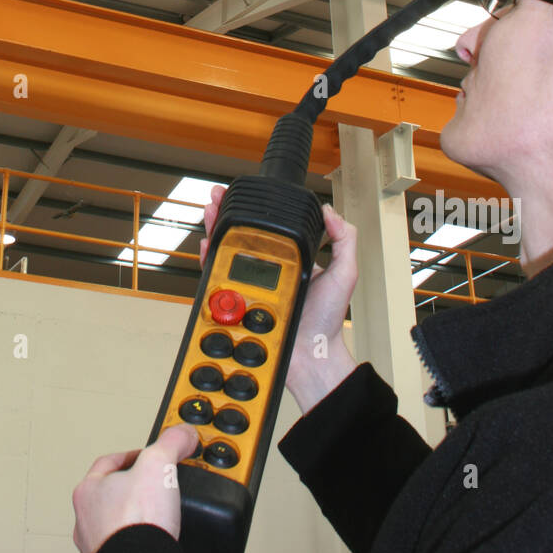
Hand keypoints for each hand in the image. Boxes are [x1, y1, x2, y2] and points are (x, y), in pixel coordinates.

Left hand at [72, 423, 199, 552]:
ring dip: (133, 519)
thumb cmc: (134, 521)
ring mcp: (97, 545)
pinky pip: (124, 549)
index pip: (110, 461)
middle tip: (154, 487)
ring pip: (114, 524)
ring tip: (155, 517)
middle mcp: (86, 519)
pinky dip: (138, 544)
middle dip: (134, 489)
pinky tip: (153, 542)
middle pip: (110, 493)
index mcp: (89, 489)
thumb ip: (171, 442)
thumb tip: (182, 433)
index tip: (149, 456)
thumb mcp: (159, 464)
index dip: (133, 455)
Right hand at [202, 187, 357, 412]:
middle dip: (227, 215)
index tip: (248, 195)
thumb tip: (330, 210)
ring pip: (226, 253)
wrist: (311, 356)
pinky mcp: (238, 302)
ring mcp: (251, 285)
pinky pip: (219, 279)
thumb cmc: (328, 321)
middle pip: (241, 236)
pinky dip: (209, 261)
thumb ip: (344, 240)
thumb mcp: (344, 274)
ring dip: (215, 231)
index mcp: (291, 259)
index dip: (256, 211)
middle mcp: (268, 270)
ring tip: (211, 214)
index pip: (270, 228)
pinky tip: (208, 246)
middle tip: (218, 198)